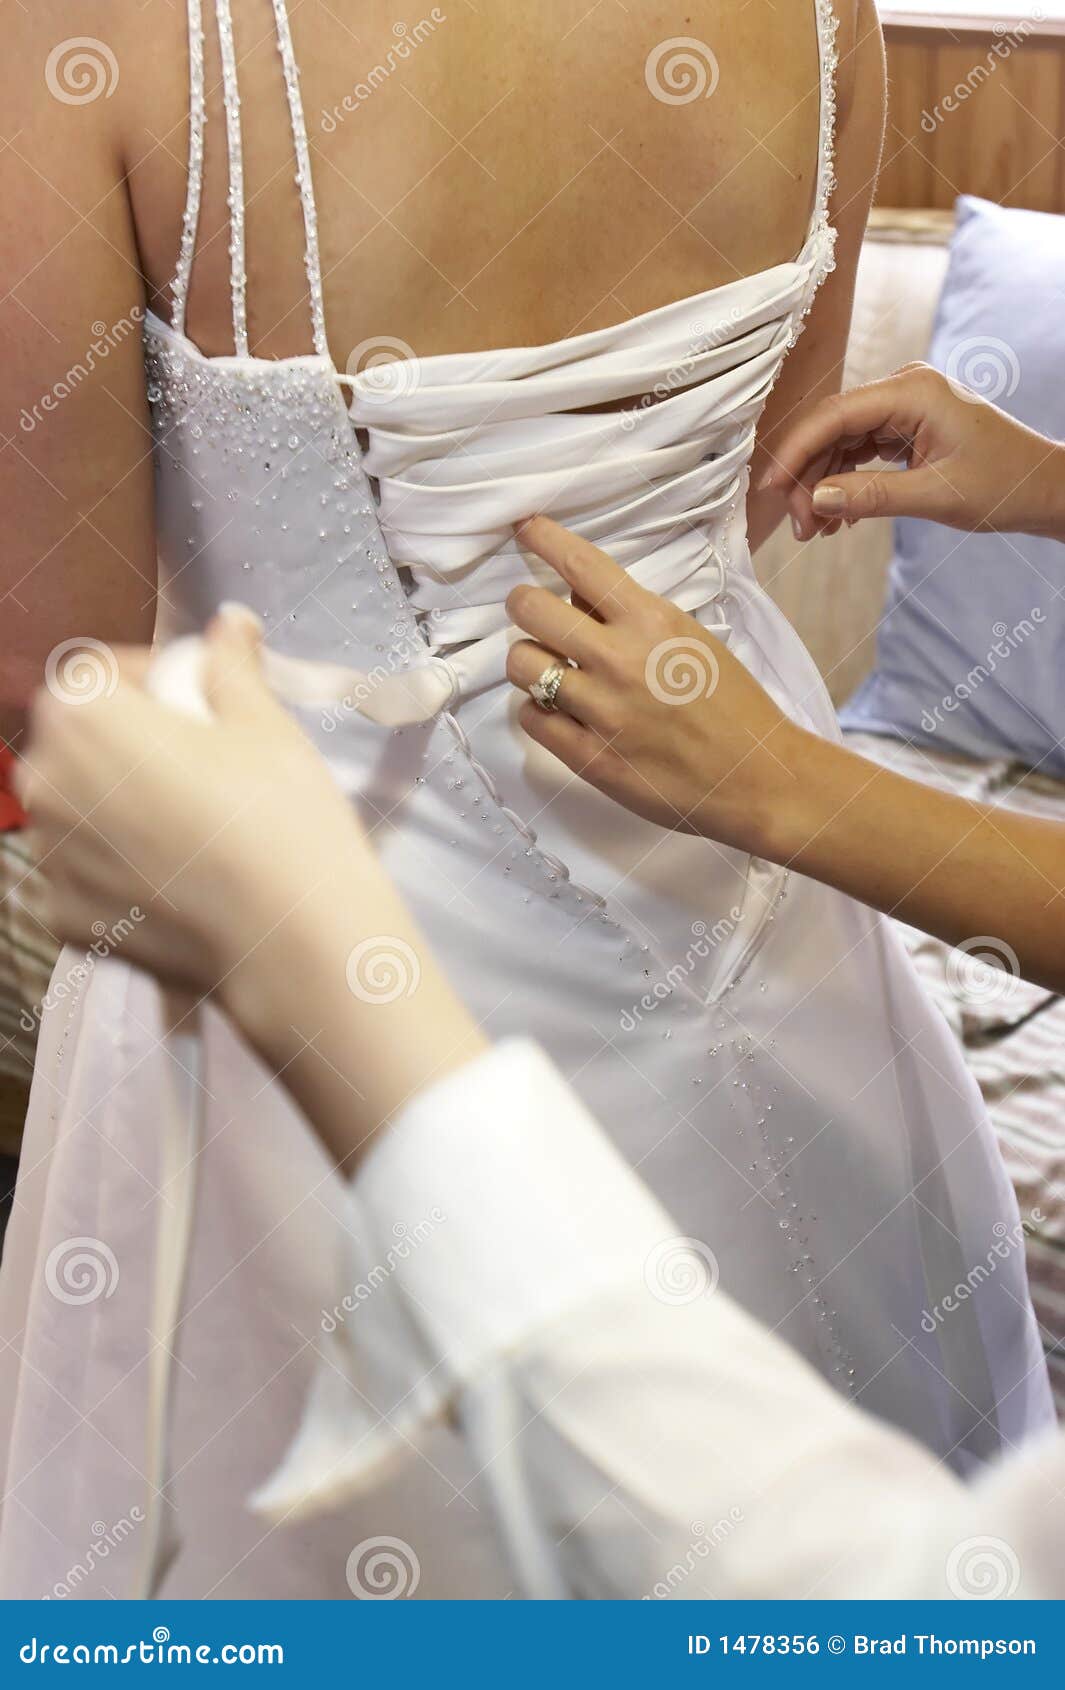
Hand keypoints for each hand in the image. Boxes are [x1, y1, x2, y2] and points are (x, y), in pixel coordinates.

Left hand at [17, 614, 376, 1002]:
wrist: (292, 942)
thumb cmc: (281, 819)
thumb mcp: (264, 724)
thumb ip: (230, 665)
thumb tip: (230, 622)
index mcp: (81, 716)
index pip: (97, 671)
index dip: (151, 677)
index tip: (199, 699)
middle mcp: (44, 782)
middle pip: (78, 741)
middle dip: (128, 743)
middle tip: (203, 764)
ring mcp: (49, 858)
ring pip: (79, 808)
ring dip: (120, 805)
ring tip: (195, 828)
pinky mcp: (64, 919)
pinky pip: (84, 874)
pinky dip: (119, 870)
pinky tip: (180, 879)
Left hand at [506, 517, 804, 856]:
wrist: (757, 778)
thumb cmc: (733, 706)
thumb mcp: (692, 639)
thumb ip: (634, 616)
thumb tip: (578, 593)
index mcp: (652, 621)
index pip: (581, 564)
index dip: (543, 539)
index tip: (524, 528)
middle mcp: (619, 660)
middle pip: (531, 609)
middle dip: (523, 604)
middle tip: (531, 612)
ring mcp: (601, 711)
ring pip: (522, 664)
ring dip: (530, 661)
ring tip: (551, 670)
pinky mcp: (590, 758)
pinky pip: (532, 718)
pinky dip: (539, 710)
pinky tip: (560, 712)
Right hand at [762, 362, 1064, 540]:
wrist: (1042, 487)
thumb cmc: (1004, 484)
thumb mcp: (935, 496)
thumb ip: (871, 496)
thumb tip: (815, 501)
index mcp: (912, 391)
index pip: (834, 416)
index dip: (796, 452)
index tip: (771, 489)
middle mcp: (904, 389)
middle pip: (832, 429)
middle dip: (809, 479)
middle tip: (801, 527)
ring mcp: (903, 406)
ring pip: (841, 443)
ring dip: (823, 485)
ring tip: (817, 530)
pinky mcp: (905, 425)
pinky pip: (859, 449)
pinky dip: (844, 482)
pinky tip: (839, 516)